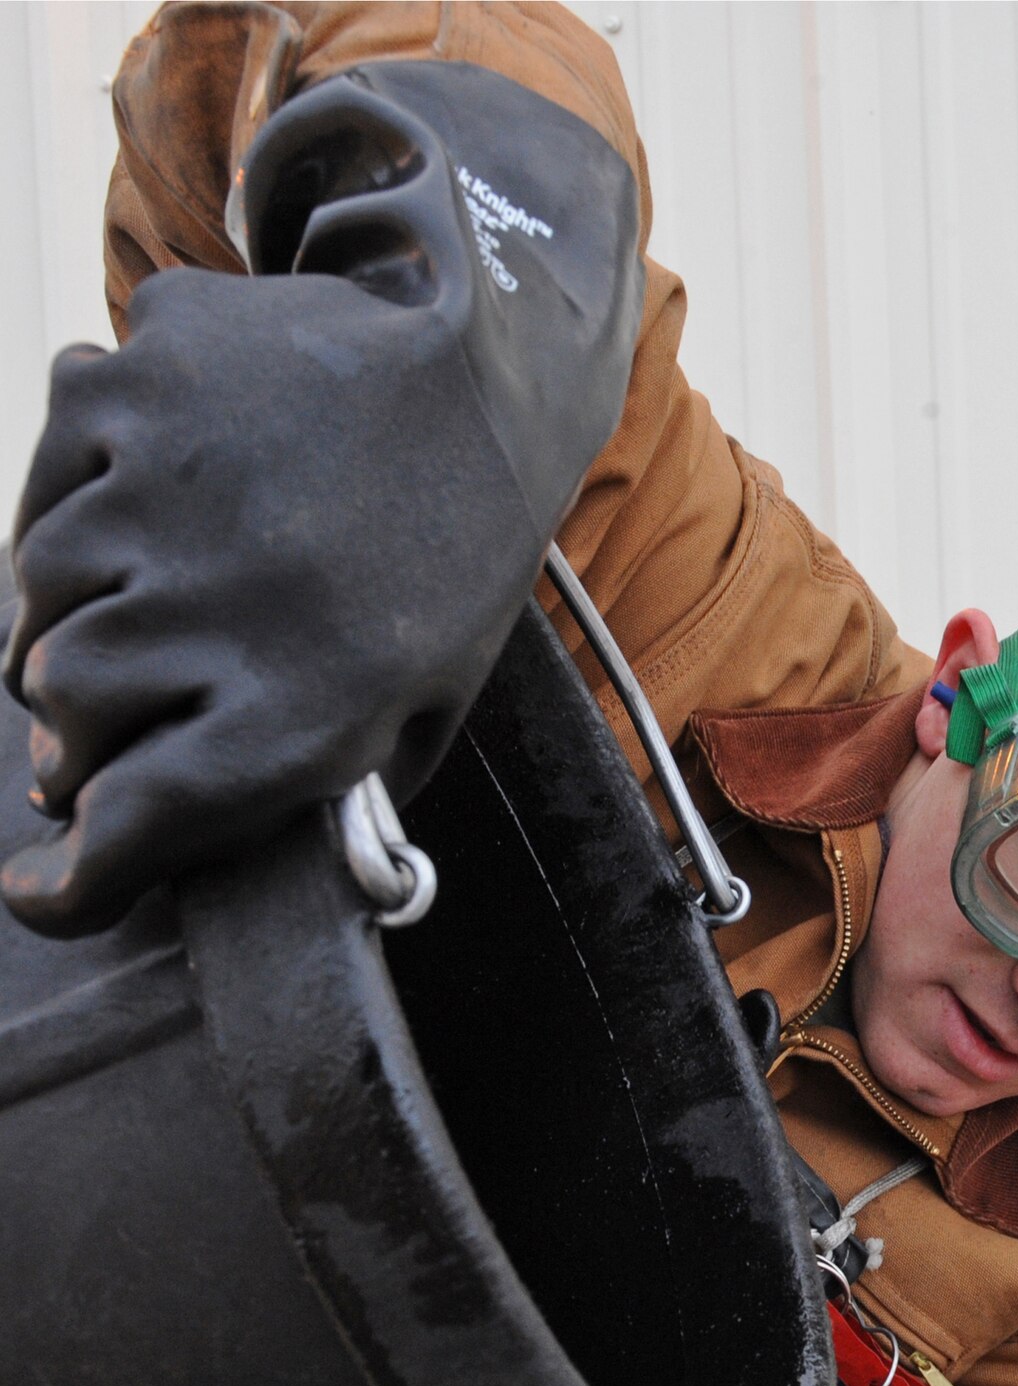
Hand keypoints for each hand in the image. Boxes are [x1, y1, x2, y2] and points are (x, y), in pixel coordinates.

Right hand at [2, 67, 639, 936]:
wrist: (484, 371)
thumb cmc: (451, 567)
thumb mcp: (423, 710)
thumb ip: (325, 799)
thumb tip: (182, 856)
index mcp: (319, 702)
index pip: (139, 817)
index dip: (76, 879)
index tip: (41, 893)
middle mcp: (233, 601)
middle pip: (67, 712)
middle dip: (73, 746)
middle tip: (96, 743)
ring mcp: (172, 484)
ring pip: (36, 603)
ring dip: (62, 634)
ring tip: (133, 622)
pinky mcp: (134, 388)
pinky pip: (40, 494)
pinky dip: (64, 523)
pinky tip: (133, 527)